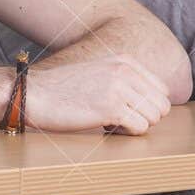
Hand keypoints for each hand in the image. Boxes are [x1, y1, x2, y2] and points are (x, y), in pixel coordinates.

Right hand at [23, 55, 172, 134]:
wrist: (33, 93)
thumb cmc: (61, 89)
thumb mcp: (98, 72)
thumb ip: (124, 80)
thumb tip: (150, 104)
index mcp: (124, 61)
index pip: (161, 89)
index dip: (146, 106)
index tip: (126, 110)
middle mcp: (125, 71)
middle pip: (161, 105)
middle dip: (144, 118)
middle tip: (120, 120)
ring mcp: (119, 88)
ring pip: (153, 118)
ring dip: (135, 126)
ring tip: (111, 123)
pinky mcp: (111, 108)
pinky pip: (139, 128)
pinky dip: (126, 134)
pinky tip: (105, 127)